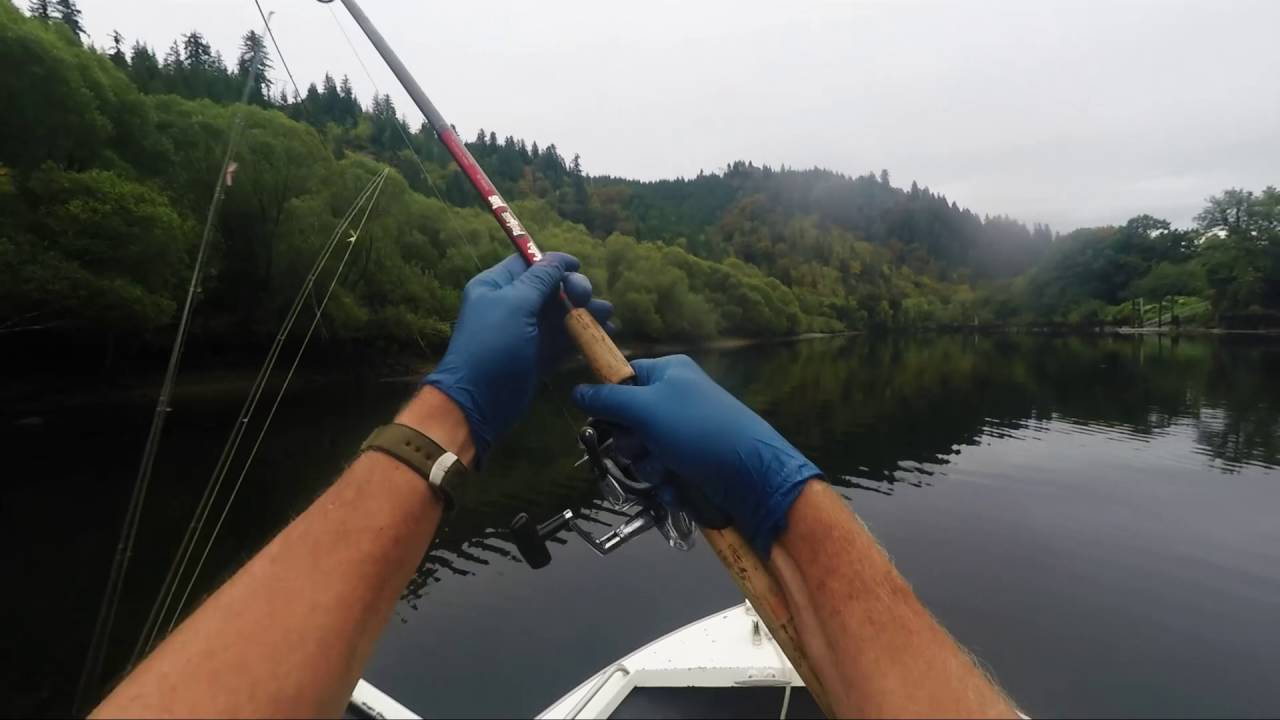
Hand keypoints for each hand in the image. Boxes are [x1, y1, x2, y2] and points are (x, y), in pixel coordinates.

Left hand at [425, 252, 611, 459]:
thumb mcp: (515, 306)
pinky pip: (563, 340)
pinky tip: (605, 333)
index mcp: (496, 287)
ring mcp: (525, 333)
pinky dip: (582, 336)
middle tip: (588, 298)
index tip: (578, 265)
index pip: (528, 264)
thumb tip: (560, 260)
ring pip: (560, 315)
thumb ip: (540, 280)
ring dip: (584, 313)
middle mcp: (510, 306)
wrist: (478, 403)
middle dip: (573, 291)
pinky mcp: (537, 356)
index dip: (554, 263)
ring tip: (609, 316)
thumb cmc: (493, 347)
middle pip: (549, 289)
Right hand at [572, 354, 820, 555]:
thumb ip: (607, 400)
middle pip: (629, 421)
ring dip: (649, 466)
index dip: (610, 401)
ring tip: (668, 470)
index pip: (623, 379)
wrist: (750, 474)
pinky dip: (666, 482)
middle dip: (632, 443)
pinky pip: (662, 472)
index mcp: (669, 373)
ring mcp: (685, 433)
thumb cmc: (696, 429)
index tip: (602, 421)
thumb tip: (576, 391)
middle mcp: (676, 400)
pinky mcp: (692, 462)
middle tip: (643, 447)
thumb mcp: (646, 408)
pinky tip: (677, 487)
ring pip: (643, 452)